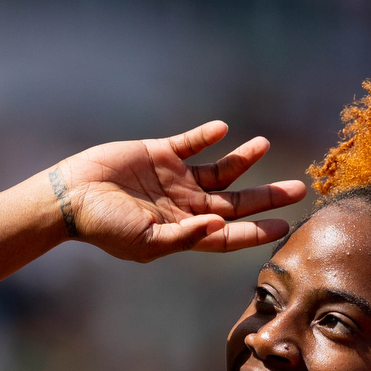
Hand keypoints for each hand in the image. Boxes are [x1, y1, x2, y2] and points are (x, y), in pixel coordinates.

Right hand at [51, 123, 304, 260]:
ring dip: (244, 158)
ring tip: (265, 144)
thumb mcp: (146, 241)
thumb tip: (218, 223)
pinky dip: (207, 135)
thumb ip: (184, 235)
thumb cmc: (105, 227)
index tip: (286, 226)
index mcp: (185, 229)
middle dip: (267, 197)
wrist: (71, 197)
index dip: (258, 231)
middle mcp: (186, 204)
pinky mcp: (159, 153)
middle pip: (236, 201)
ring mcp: (175, 178)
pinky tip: (224, 129)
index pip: (230, 233)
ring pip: (221, 169)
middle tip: (299, 188)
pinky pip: (190, 142)